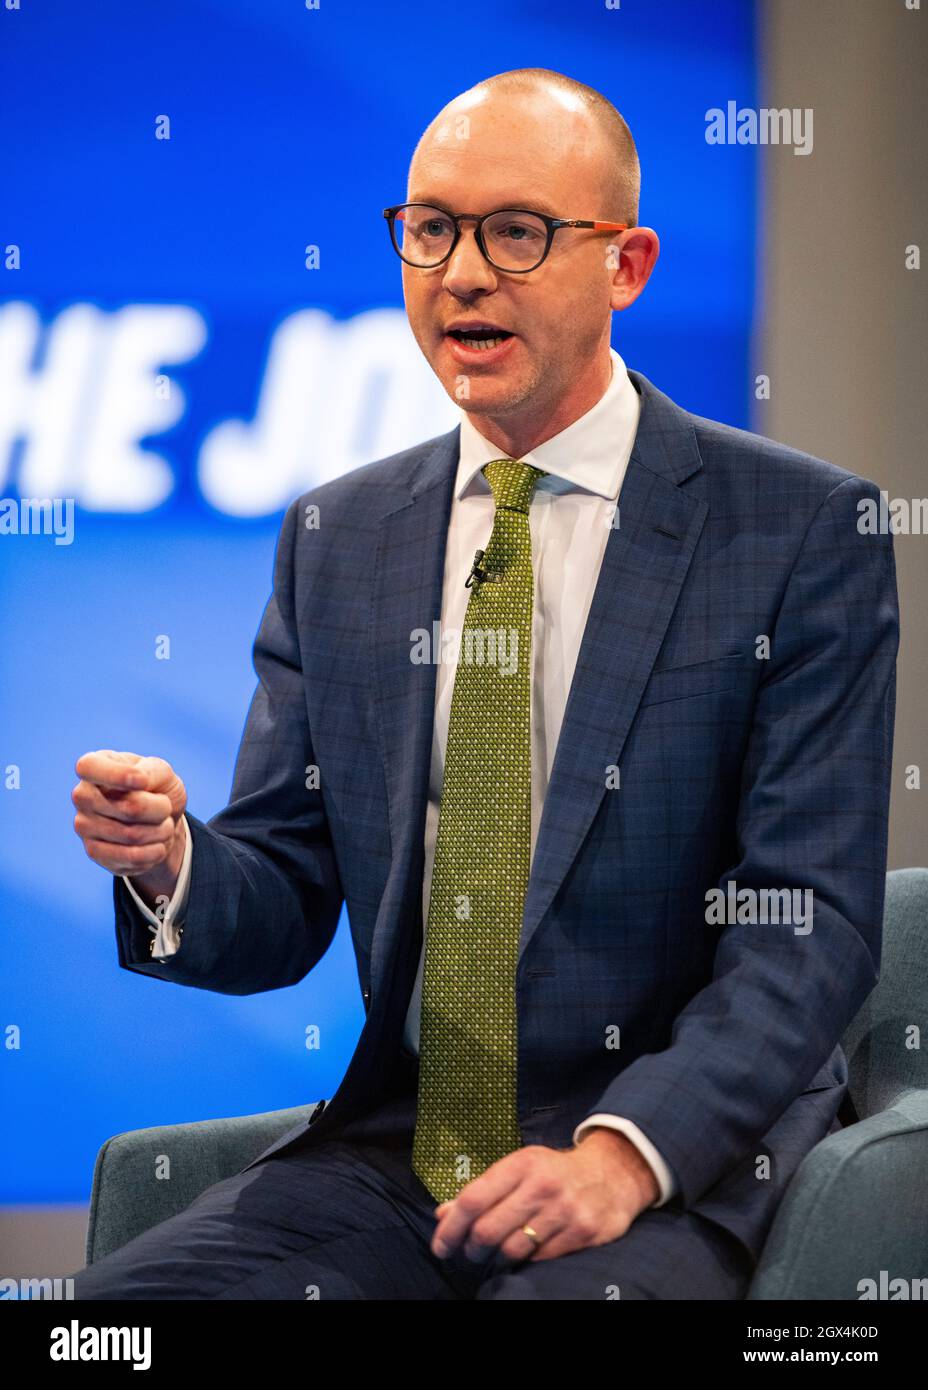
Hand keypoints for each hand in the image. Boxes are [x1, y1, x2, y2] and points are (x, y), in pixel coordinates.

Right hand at [72, 750, 186, 902]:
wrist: (161, 822)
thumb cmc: (157, 789)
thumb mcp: (161, 772)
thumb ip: (151, 771)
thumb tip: (138, 780)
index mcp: (94, 766)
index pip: (88, 767)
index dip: (117, 775)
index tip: (143, 781)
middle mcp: (82, 795)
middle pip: (130, 807)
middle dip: (160, 809)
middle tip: (166, 807)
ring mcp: (84, 825)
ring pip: (133, 835)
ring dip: (161, 832)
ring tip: (164, 826)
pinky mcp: (93, 852)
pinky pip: (131, 857)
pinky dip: (155, 852)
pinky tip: (157, 846)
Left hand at [429, 1127, 659, 1264]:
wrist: (612, 1174)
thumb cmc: (554, 1173)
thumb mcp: (519, 1169)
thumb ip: (483, 1190)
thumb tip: (443, 1215)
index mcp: (521, 1164)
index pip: (473, 1199)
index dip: (451, 1227)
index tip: (441, 1245)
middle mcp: (542, 1185)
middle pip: (488, 1230)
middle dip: (472, 1248)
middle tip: (471, 1252)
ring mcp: (564, 1210)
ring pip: (512, 1250)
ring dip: (498, 1257)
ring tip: (497, 1253)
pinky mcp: (582, 1232)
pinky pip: (540, 1259)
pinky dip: (528, 1260)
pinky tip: (528, 1251)